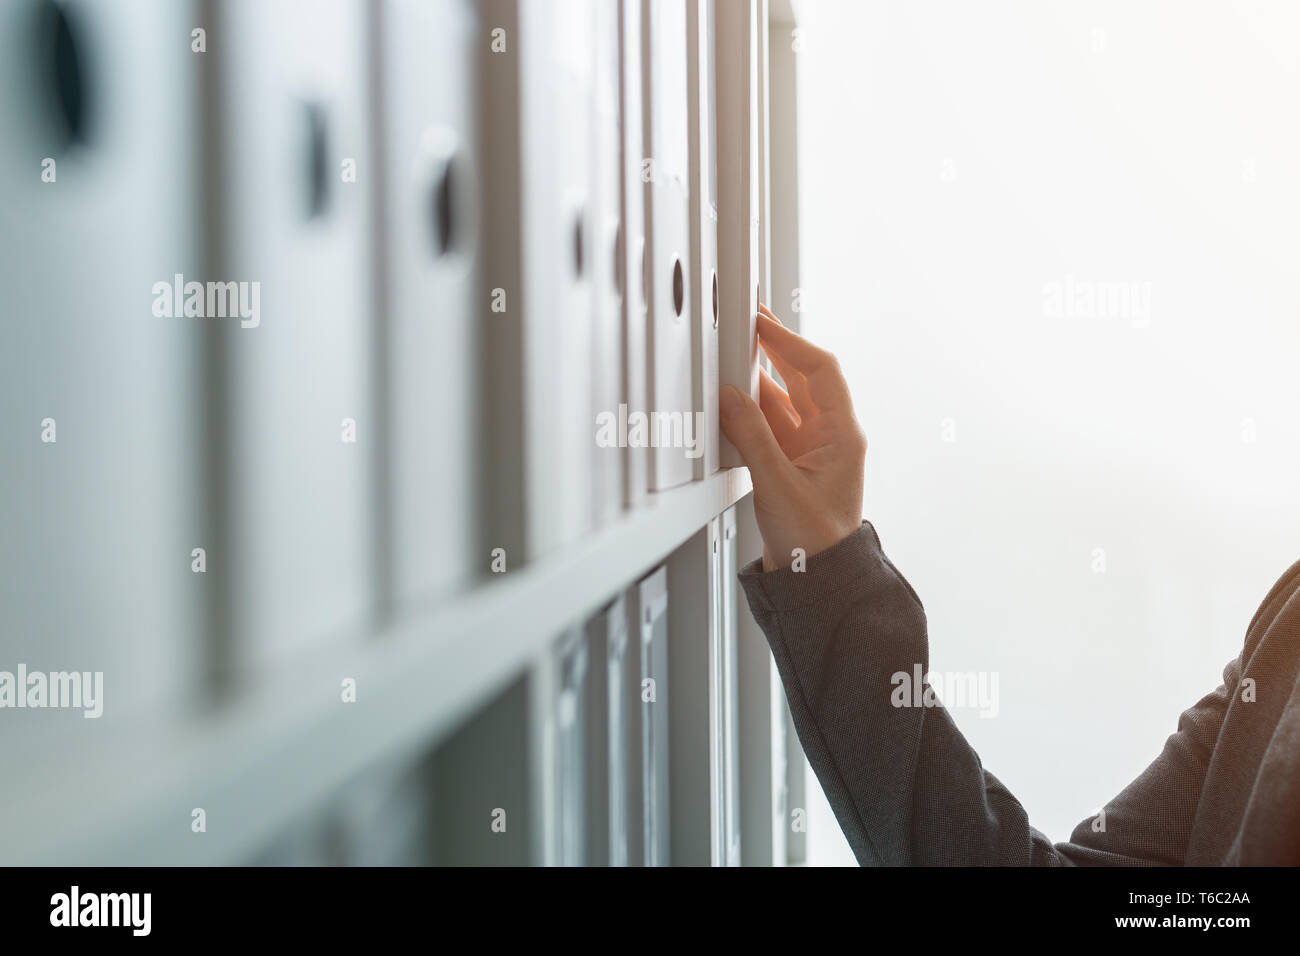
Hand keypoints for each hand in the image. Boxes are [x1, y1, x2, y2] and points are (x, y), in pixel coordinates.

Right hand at [720, 304, 865, 571]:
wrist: (815, 581)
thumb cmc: (814, 543)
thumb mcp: (777, 485)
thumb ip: (752, 436)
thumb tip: (731, 396)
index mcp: (842, 435)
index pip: (819, 370)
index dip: (790, 342)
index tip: (762, 323)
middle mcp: (829, 437)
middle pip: (800, 379)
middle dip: (773, 351)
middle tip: (746, 324)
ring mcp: (809, 450)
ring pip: (781, 401)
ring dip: (757, 382)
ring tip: (731, 359)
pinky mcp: (790, 464)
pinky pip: (769, 426)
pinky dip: (749, 412)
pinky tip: (731, 403)